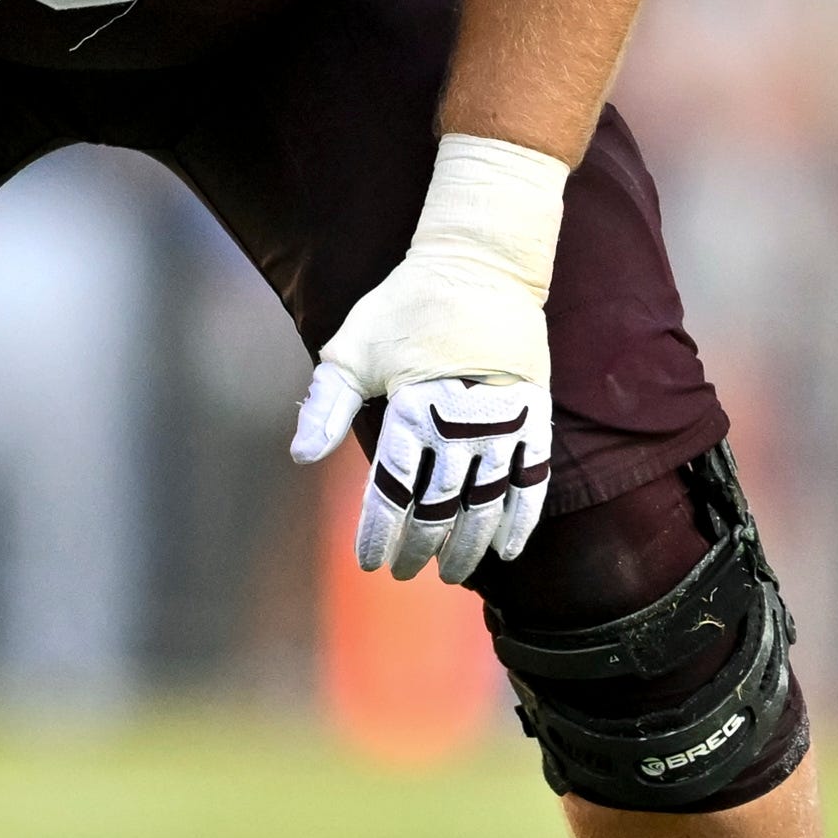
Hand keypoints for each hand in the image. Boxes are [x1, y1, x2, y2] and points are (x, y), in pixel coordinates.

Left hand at [293, 136, 566, 586]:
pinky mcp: (536, 413)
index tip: (370, 562)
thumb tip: (301, 458)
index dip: (381, 531)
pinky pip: (533, 479)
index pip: (393, 487)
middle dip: (421, 547)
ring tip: (451, 575)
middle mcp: (461, 418)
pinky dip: (522, 518)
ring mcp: (505, 418)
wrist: (480, 263)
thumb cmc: (404, 306)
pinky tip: (508, 550)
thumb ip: (326, 405)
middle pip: (440, 503)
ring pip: (487, 502)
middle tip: (405, 573)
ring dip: (468, 545)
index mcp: (412, 403)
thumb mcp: (351, 348)